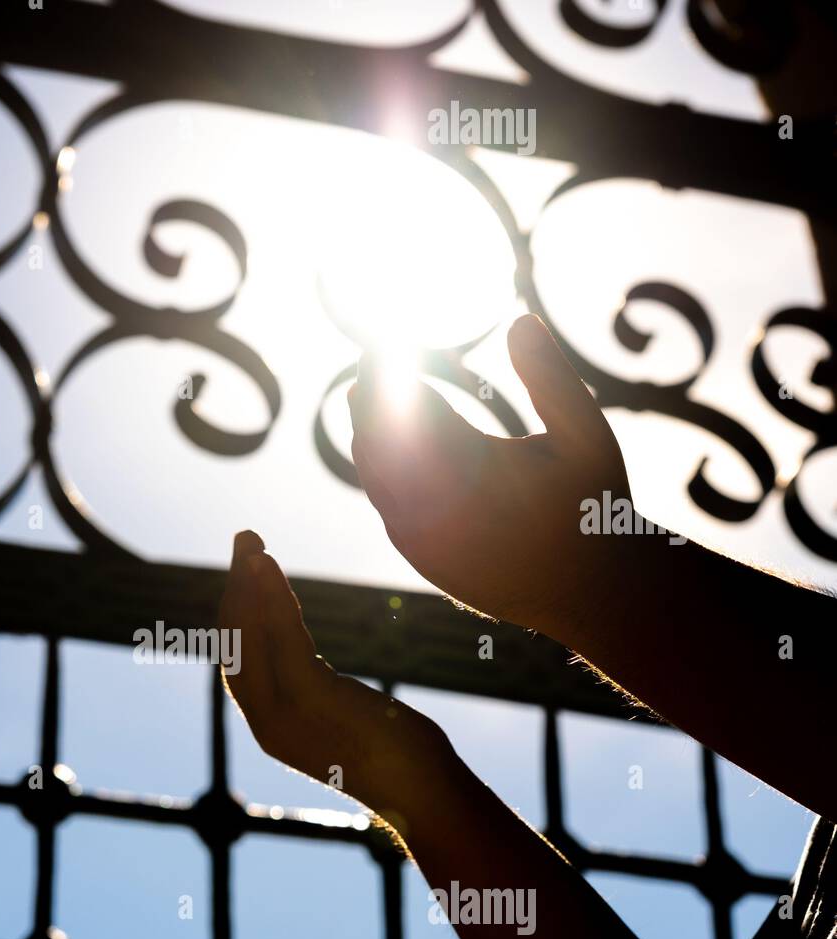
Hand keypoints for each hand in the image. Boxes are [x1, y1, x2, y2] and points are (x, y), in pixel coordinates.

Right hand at [218, 530, 446, 812]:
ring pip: (253, 640)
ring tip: (251, 543)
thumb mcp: (342, 716)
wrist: (423, 792)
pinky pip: (284, 641)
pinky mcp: (313, 700)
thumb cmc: (394, 757)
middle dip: (236, 590)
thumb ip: (316, 691)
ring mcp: (286, 716)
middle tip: (244, 542)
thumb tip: (310, 667)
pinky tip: (269, 568)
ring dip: (250, 586)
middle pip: (235, 648)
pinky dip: (272, 600)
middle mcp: (267, 725)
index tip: (245, 576)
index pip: (238, 664)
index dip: (236, 616)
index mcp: (270, 729)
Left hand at [350, 314, 628, 634]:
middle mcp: (433, 507)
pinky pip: (385, 504)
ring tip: (370, 396)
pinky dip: (380, 469)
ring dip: (369, 432)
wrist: (589, 594)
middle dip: (370, 398)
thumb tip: (520, 320)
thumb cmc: (593, 507)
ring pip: (373, 473)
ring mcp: (420, 538)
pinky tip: (388, 447)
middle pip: (376, 438)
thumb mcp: (586, 436)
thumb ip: (552, 379)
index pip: (405, 407)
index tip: (379, 343)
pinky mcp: (420, 557)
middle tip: (371, 364)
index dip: (383, 372)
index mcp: (470, 469)